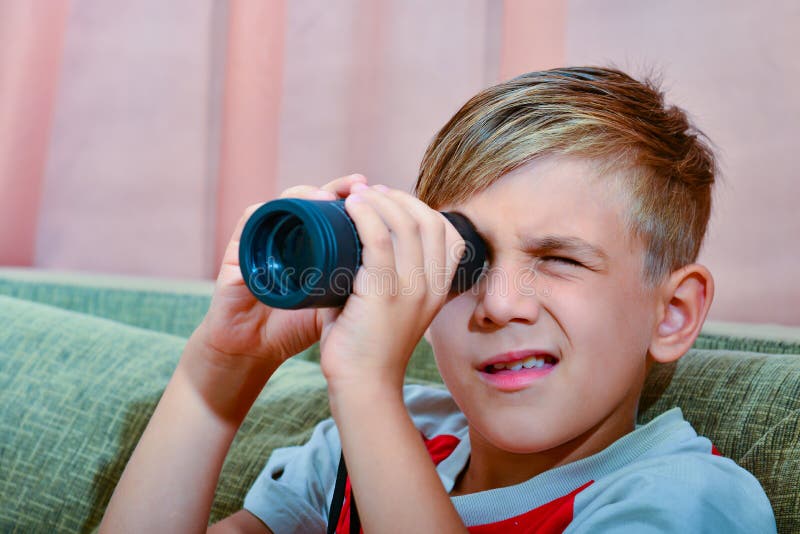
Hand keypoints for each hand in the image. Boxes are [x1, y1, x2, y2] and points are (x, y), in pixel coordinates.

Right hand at [193, 174, 369, 371]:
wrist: (254, 348)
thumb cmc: (295, 326)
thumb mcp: (338, 306)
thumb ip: (366, 289)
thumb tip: (407, 274)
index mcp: (315, 244)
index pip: (339, 211)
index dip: (362, 200)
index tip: (386, 196)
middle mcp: (291, 234)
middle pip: (315, 197)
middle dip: (339, 186)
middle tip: (361, 183)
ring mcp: (265, 236)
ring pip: (286, 201)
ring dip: (308, 193)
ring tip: (329, 196)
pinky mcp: (240, 245)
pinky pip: (253, 216)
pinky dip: (271, 209)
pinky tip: (291, 210)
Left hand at [317, 183, 464, 391]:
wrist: (363, 385)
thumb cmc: (368, 344)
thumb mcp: (393, 307)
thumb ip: (388, 277)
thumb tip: (361, 242)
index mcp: (439, 289)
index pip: (447, 233)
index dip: (419, 208)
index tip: (390, 201)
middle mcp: (432, 286)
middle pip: (427, 221)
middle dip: (397, 198)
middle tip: (369, 194)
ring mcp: (412, 289)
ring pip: (405, 224)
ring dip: (379, 201)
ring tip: (356, 196)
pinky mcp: (384, 293)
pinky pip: (380, 240)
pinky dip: (365, 216)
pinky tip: (351, 206)